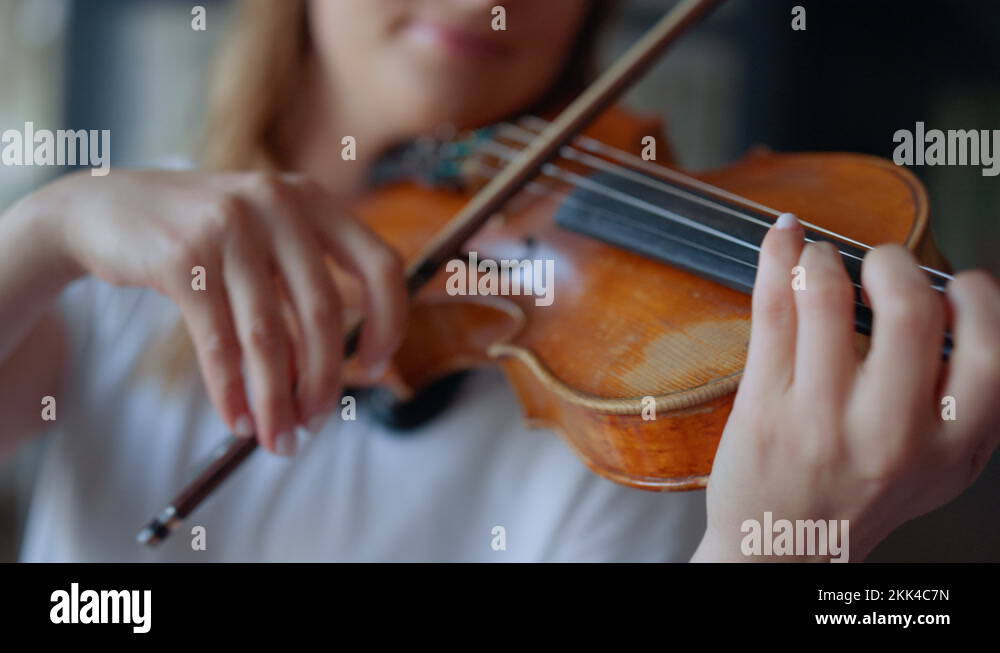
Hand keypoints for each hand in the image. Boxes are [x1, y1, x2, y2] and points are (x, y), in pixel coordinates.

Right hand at [39, 170, 406, 455]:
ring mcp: (229, 227)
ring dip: (276, 400)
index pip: (380, 264)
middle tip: (315, 425)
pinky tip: (238, 419)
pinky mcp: (182, 257)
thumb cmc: (202, 237)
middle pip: (322, 312)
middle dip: (323, 381)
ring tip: (279, 439)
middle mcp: (278, 204)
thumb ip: (300, 287)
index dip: (388, 322)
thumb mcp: (263, 239)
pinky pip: (218, 343)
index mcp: (313, 201)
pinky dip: (230, 391)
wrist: (106, 208)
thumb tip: (327, 377)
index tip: (374, 367)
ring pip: (267, 336)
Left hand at [693, 213, 999, 561]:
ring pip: (827, 297)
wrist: (781, 552)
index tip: (954, 284)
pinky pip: (771, 310)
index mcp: (952, 445)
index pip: (989, 347)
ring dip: (824, 257)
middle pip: (910, 308)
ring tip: (821, 258)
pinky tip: (783, 241)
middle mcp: (891, 431)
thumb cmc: (857, 500)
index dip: (975, 296)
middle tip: (881, 262)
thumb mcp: (936, 466)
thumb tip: (958, 305)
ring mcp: (822, 417)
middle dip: (894, 261)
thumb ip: (960, 400)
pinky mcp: (764, 406)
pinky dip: (776, 259)